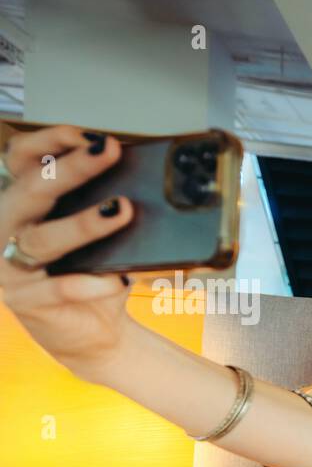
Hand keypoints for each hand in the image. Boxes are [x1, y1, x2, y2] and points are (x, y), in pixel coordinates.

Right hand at [0, 125, 136, 376]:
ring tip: (121, 210)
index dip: (49, 141)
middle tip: (108, 152)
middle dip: (71, 168)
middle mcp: (6, 230)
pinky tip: (117, 277)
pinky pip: (60, 287)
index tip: (88, 133)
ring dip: (84, 223)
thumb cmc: (94, 274)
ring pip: (43, 238)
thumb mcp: (100, 236)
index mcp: (21, 204)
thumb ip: (104, 205)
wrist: (96, 333)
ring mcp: (10, 267)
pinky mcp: (27, 301)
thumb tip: (143, 180)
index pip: (21, 159)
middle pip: (31, 191)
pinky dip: (91, 282)